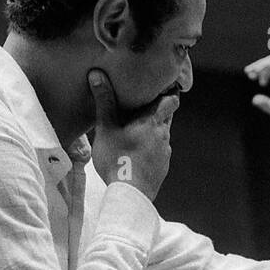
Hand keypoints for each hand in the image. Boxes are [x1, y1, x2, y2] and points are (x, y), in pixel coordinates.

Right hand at [88, 69, 171, 200]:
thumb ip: (104, 102)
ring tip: (135, 132)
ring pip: (162, 136)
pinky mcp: (162, 169)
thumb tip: (97, 75)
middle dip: (156, 112)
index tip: (162, 88)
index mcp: (153, 122)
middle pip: (166, 117)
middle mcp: (164, 135)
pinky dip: (150, 150)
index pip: (171, 100)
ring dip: (152, 133)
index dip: (168, 93)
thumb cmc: (118, 159)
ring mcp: (165, 154)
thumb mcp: (106, 129)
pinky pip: (158, 153)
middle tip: (141, 108)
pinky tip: (136, 154)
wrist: (131, 194)